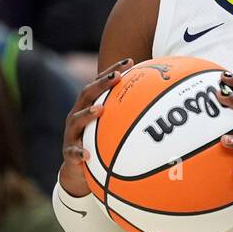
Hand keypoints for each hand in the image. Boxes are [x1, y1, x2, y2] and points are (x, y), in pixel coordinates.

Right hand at [59, 57, 134, 196]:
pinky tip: (87, 154)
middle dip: (101, 84)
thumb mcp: (112, 126)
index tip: (130, 61)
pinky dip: (79, 152)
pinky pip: (73, 153)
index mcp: (88, 105)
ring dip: (87, 114)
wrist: (77, 169)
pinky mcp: (69, 153)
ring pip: (76, 120)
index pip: (99, 83)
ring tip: (100, 109)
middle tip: (116, 77)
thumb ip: (129, 114)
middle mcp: (77, 115)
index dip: (112, 71)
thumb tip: (163, 104)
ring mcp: (71, 133)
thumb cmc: (100, 142)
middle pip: (86, 94)